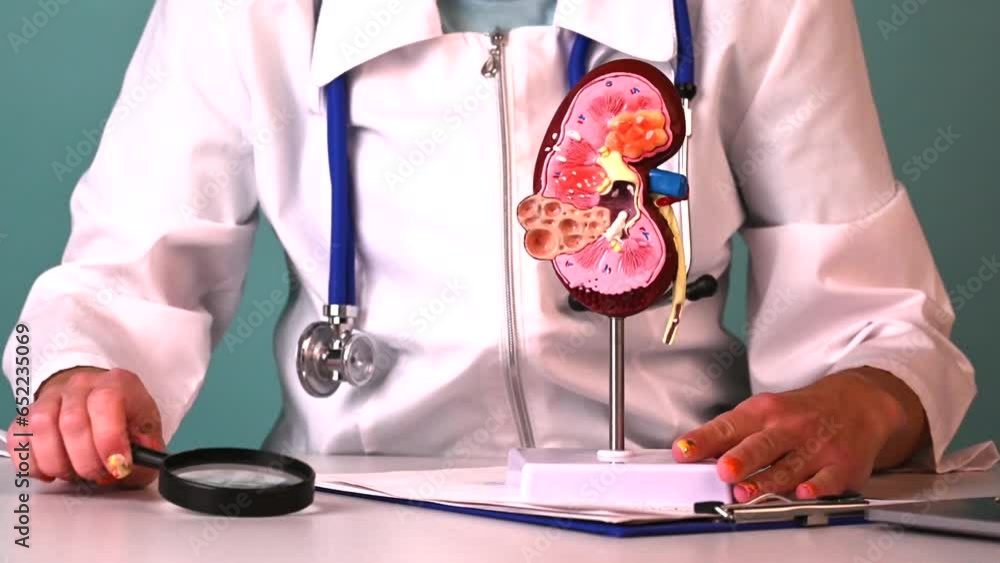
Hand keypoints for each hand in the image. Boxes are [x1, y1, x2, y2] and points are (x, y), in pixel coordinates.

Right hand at [7, 367, 164, 487]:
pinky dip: (32, 463)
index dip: (109, 439)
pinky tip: (51, 470)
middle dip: (87, 461)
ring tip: (75, 472)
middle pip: (72, 422)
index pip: (105, 402)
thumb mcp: (147, 428)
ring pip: (41, 429)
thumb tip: (139, 466)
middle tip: (99, 474)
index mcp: (117, 383)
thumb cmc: (124, 416)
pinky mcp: (27, 414)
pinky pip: (18, 439)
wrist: (98, 398)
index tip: (118, 466)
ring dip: (58, 463)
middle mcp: (82, 385)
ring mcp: (51, 397)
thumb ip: (149, 449)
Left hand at [671, 367, 927, 501]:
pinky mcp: (841, 466)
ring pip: (789, 467)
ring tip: (745, 492)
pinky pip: (827, 479)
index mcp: (765, 412)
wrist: (859, 403)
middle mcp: (790, 427)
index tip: (685, 451)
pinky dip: (816, 487)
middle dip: (741, 458)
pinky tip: (804, 492)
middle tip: (723, 470)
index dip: (705, 440)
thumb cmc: (802, 412)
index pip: (729, 426)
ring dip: (767, 481)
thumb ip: (731, 434)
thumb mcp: (763, 411)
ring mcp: (817, 447)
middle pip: (761, 445)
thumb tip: (693, 453)